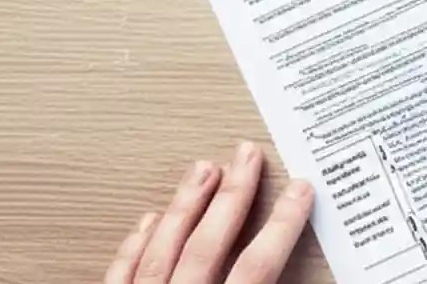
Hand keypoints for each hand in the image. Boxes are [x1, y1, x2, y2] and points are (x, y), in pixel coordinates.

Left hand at [105, 142, 313, 283]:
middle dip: (233, 195)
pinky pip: (121, 275)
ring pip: (163, 251)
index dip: (282, 225)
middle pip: (208, 245)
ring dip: (186, 205)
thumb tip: (305, 279)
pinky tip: (148, 220)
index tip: (299, 191)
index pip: (257, 267)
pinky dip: (136, 245)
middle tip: (247, 155)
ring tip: (202, 168)